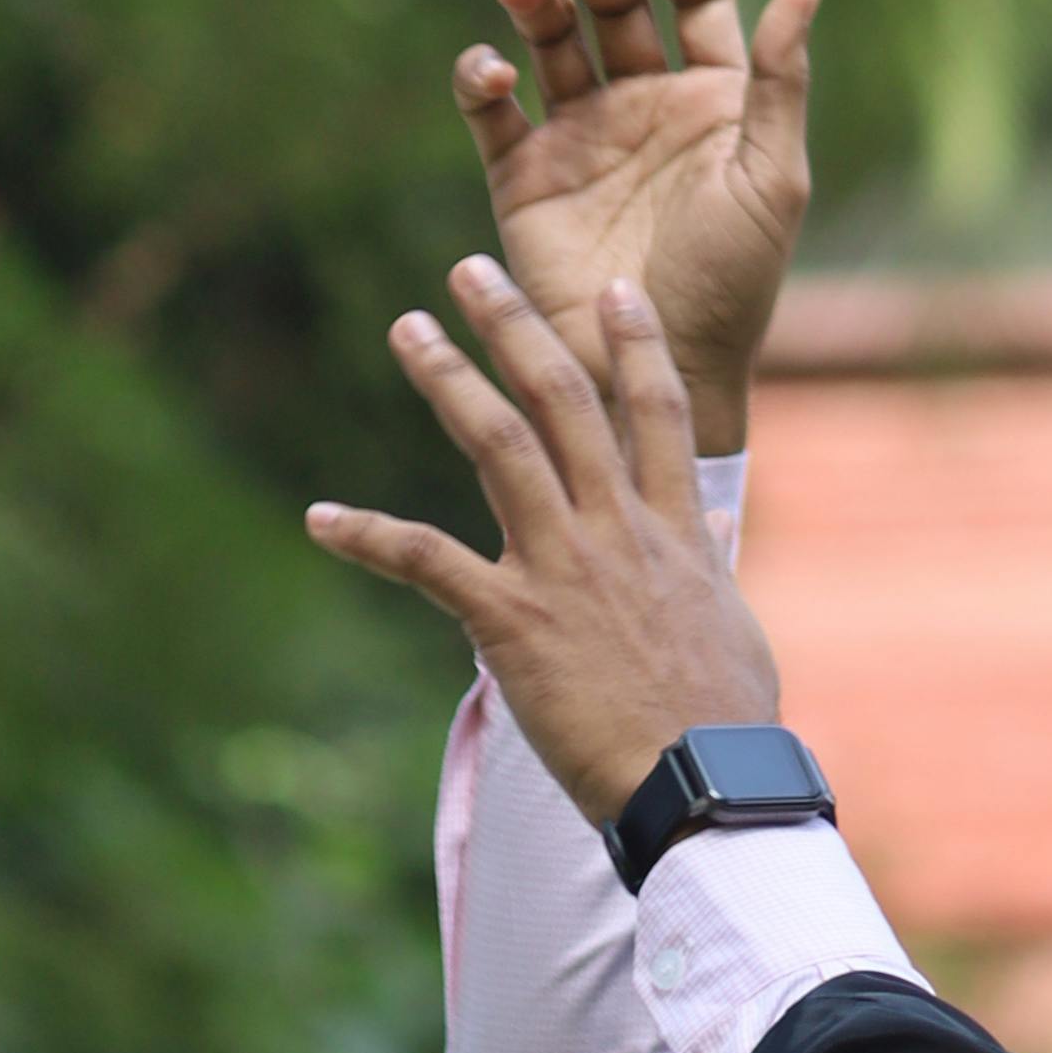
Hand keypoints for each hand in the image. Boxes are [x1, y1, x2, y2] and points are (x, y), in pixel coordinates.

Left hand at [306, 257, 779, 832]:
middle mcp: (616, 528)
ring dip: (448, 379)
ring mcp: (563, 567)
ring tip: (410, 328)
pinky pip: (427, 562)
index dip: (635, 343)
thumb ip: (704, 569)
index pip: (656, 410)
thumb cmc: (724, 724)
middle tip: (473, 270)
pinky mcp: (511, 620)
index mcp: (672, 528)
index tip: (616, 288)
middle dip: (517, 327)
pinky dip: (369, 534)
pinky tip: (320, 516)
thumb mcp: (731, 625)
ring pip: (499, 446)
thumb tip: (702, 540)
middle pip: (565, 399)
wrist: (701, 783)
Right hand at [453, 0, 817, 455]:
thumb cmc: (733, 282)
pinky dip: (483, 76)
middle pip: (614, 5)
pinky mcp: (522, 176)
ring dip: (535, 2)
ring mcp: (580, 136)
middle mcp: (644, 105)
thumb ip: (779, 80)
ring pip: (549, 41)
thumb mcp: (771, 178)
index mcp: (713, 97)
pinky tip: (495, 73)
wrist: (656, 369)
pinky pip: (491, 108)